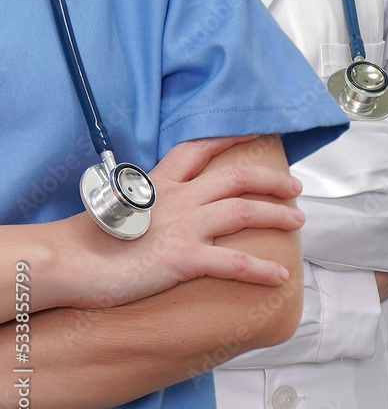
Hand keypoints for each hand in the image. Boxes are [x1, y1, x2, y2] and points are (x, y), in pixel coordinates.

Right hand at [55, 135, 304, 309]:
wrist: (68, 260)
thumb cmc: (89, 238)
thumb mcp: (122, 205)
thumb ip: (149, 201)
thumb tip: (161, 209)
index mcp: (162, 182)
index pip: (200, 148)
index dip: (231, 138)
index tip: (257, 132)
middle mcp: (179, 198)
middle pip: (238, 177)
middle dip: (272, 180)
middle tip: (295, 187)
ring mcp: (184, 227)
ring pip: (244, 211)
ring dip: (277, 215)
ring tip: (298, 221)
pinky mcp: (184, 259)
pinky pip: (235, 263)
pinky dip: (262, 270)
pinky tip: (280, 277)